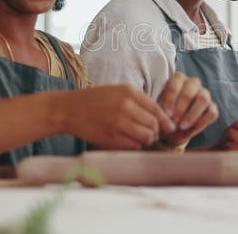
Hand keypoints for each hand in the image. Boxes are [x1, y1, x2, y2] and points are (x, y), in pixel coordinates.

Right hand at [60, 85, 174, 149]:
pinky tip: (130, 142)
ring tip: (141, 139)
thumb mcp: (117, 92)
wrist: (68, 110)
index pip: (156, 109)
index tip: (170, 128)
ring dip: (147, 140)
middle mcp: (126, 106)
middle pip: (153, 124)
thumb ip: (137, 101)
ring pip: (146, 136)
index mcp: (129, 92)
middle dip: (156, 132)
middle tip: (152, 134)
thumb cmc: (94, 100)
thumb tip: (160, 117)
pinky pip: (134, 145)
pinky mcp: (111, 138)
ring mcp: (118, 123)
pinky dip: (136, 146)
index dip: (165, 121)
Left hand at [156, 72, 218, 145]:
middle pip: (189, 92)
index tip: (166, 114)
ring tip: (182, 126)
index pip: (175, 85)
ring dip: (192, 114)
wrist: (172, 128)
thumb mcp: (159, 112)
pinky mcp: (212, 107)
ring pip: (203, 99)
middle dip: (181, 109)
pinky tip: (191, 129)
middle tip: (173, 122)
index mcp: (178, 79)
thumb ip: (161, 111)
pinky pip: (212, 113)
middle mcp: (193, 83)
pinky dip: (202, 122)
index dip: (170, 100)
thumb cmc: (164, 116)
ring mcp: (204, 94)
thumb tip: (165, 115)